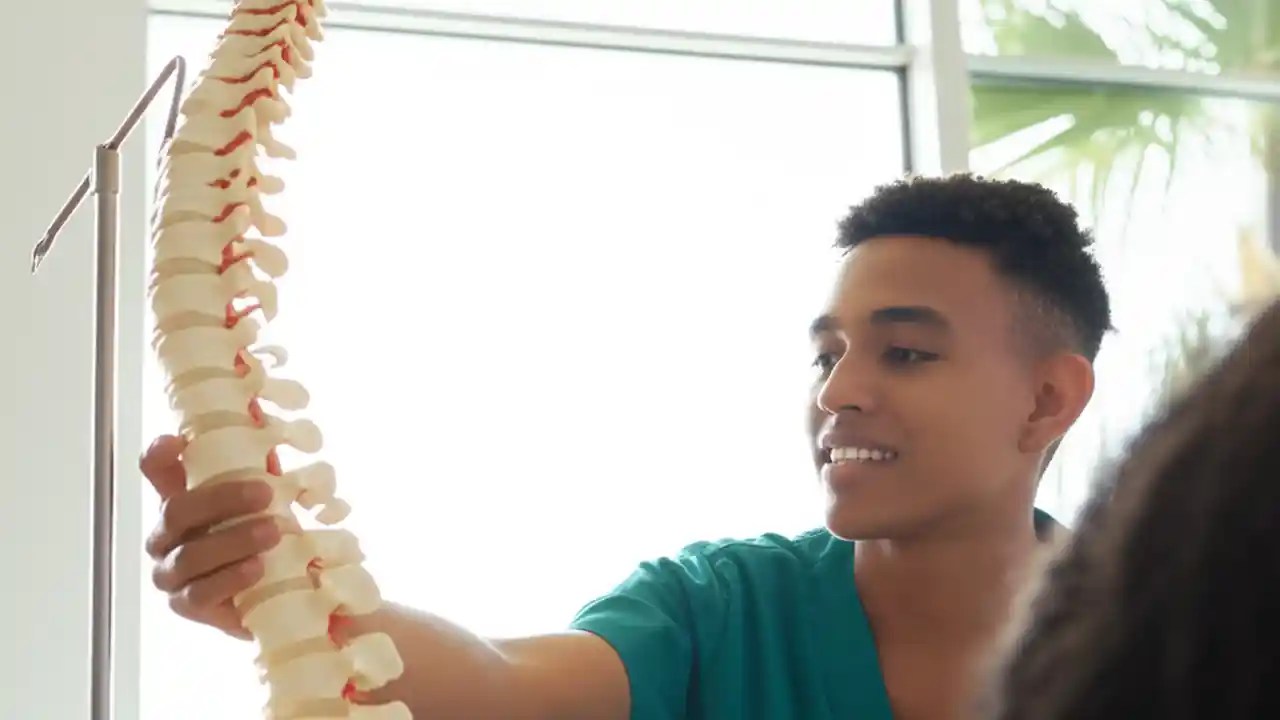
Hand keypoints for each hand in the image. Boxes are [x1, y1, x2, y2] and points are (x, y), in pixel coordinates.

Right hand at [141, 434, 280, 639]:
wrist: (273, 595)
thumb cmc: (263, 536)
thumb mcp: (265, 498)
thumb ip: (260, 465)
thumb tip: (264, 417)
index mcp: (180, 500)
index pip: (156, 472)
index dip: (158, 456)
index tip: (176, 440)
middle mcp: (166, 535)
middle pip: (177, 511)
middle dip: (221, 500)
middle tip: (265, 493)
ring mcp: (171, 572)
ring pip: (190, 555)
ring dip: (233, 541)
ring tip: (272, 533)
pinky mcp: (187, 605)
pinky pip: (201, 592)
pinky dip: (230, 578)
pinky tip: (256, 567)